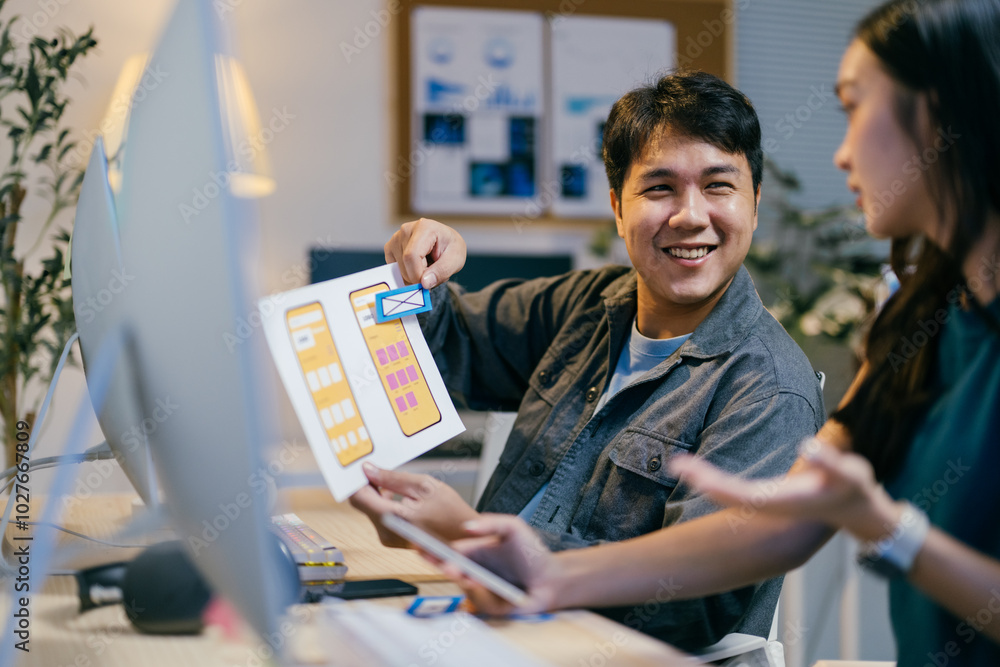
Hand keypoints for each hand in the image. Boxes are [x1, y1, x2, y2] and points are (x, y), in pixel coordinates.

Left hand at [349, 463, 478, 547]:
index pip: (358, 497)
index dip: (356, 479)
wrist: (465, 537)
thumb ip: (392, 478)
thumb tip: (368, 470)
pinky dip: (384, 504)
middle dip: (368, 484)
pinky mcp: (392, 538)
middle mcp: (386, 532)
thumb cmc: (451, 511)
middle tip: (378, 467)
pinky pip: (379, 516)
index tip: (359, 465)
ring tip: (393, 481)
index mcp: (393, 518)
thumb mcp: (424, 485)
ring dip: (377, 493)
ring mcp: (388, 538)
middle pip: (363, 503)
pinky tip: (398, 495)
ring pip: (370, 509)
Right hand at [384, 218, 466, 287]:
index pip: (411, 256)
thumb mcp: (456, 259)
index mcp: (424, 228)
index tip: (429, 282)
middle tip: (433, 270)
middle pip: (404, 265)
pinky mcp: (390, 248)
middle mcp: (406, 230)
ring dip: (414, 276)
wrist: (446, 242)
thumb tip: (424, 283)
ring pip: (399, 271)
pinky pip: (395, 271)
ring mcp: (396, 238)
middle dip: (419, 277)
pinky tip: (417, 264)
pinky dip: (407, 274)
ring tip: (427, 266)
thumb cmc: (451, 248)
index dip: (418, 275)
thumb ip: (442, 271)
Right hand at [431, 514, 559, 615]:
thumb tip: (466, 526)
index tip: (418, 543)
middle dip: (439, 564)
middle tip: (435, 560)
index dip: (432, 549)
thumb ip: (491, 522)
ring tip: (460, 572)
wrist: (553, 577)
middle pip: (449, 570)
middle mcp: (474, 571)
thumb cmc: (533, 552)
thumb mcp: (513, 527)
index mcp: (475, 552)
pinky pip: (480, 602)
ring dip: (462, 580)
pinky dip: (481, 593)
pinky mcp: (491, 606)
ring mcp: (482, 590)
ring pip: (464, 587)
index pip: (448, 551)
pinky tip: (483, 585)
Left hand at [669, 438, 902, 541]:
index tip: (695, 474)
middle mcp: (771, 505)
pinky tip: (701, 474)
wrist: (860, 511)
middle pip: (728, 495)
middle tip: (675, 464)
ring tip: (679, 465)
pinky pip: (735, 492)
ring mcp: (768, 503)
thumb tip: (806, 446)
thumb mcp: (850, 473)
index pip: (743, 494)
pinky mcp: (768, 498)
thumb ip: (830, 461)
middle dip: (702, 479)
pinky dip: (716, 482)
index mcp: (785, 500)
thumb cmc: (854, 489)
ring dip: (704, 480)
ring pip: (728, 495)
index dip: (718, 484)